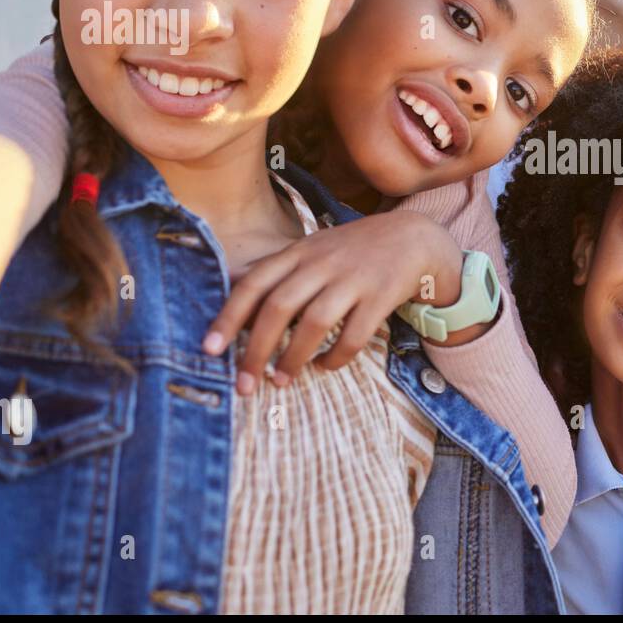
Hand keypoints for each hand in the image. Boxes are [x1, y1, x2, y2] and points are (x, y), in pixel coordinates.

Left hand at [204, 211, 464, 394]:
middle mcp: (322, 263)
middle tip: (242, 383)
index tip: (210, 349)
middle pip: (279, 306)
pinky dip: (335, 358)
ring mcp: (353, 279)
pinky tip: (324, 366)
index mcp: (299, 252)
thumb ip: (275, 267)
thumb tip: (227, 283)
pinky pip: (353, 336)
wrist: (412, 238)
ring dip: (293, 358)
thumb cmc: (352, 250)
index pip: (254, 283)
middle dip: (256, 350)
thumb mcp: (311, 248)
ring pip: (315, 323)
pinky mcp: (380, 297)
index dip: (229, 316)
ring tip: (280, 381)